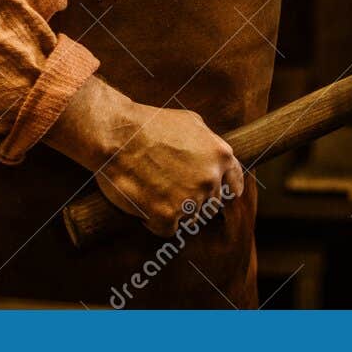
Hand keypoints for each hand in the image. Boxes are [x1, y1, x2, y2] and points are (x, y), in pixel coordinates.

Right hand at [46, 76, 244, 236]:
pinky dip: (156, 222)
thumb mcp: (191, 122)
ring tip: (154, 193)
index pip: (234, 183)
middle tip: (170, 189)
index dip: (226, 190)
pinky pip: (168, 230)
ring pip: (190, 219)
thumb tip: (216, 159)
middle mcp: (210, 179)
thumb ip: (209, 143)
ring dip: (176, 212)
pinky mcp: (167, 217)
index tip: (221, 196)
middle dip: (194, 199)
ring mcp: (190, 199)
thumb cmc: (150, 123)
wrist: (117, 134)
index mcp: (220, 156)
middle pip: (210, 204)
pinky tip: (144, 205)